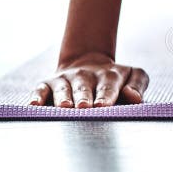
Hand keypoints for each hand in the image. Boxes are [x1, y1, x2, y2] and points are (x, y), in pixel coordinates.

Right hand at [29, 53, 148, 107]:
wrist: (88, 64)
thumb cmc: (115, 79)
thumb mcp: (133, 75)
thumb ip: (138, 84)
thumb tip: (134, 96)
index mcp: (108, 75)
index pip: (108, 86)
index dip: (106, 96)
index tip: (103, 106)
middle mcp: (85, 76)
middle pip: (84, 88)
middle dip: (84, 97)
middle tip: (85, 107)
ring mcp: (66, 79)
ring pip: (63, 89)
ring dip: (63, 98)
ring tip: (64, 108)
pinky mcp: (48, 84)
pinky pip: (40, 90)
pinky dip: (37, 97)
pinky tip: (34, 106)